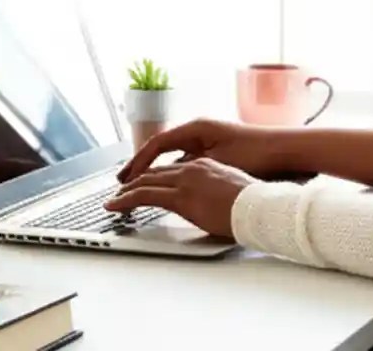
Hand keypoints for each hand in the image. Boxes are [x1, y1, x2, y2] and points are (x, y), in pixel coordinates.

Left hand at [104, 157, 257, 237]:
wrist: (259, 207)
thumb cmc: (253, 204)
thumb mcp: (231, 191)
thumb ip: (214, 192)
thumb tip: (209, 203)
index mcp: (206, 165)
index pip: (172, 168)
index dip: (155, 176)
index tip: (145, 184)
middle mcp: (192, 167)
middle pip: (155, 172)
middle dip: (136, 182)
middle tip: (122, 191)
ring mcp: (184, 181)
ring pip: (145, 181)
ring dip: (126, 192)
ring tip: (114, 201)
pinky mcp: (179, 196)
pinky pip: (143, 195)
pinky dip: (125, 200)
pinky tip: (115, 206)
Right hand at [117, 118, 291, 184]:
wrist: (286, 151)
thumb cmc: (256, 153)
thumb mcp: (217, 162)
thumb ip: (189, 168)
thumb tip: (166, 176)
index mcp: (197, 128)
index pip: (157, 144)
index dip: (138, 162)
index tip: (125, 178)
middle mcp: (200, 130)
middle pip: (162, 147)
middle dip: (141, 165)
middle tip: (123, 181)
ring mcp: (209, 139)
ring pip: (173, 154)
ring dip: (156, 168)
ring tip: (139, 184)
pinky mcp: (218, 150)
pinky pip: (187, 158)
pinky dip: (173, 170)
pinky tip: (168, 184)